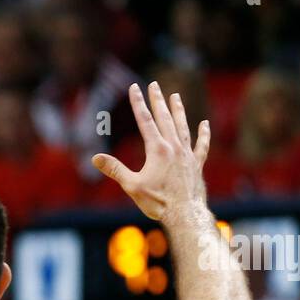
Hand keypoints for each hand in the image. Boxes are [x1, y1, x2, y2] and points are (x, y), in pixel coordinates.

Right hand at [92, 82, 209, 222]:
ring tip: (175, 96)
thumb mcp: (131, 186)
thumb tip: (95, 158)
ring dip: (178, 110)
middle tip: (155, 85)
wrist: (185, 214)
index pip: (145, 120)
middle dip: (158, 100)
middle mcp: (174, 147)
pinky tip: (204, 124)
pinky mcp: (196, 165)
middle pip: (165, 118)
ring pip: (182, 126)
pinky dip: (202, 134)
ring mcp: (187, 155)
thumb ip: (114, 169)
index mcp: (158, 149)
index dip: (138, 103)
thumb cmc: (158, 202)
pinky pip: (201, 145)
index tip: (134, 87)